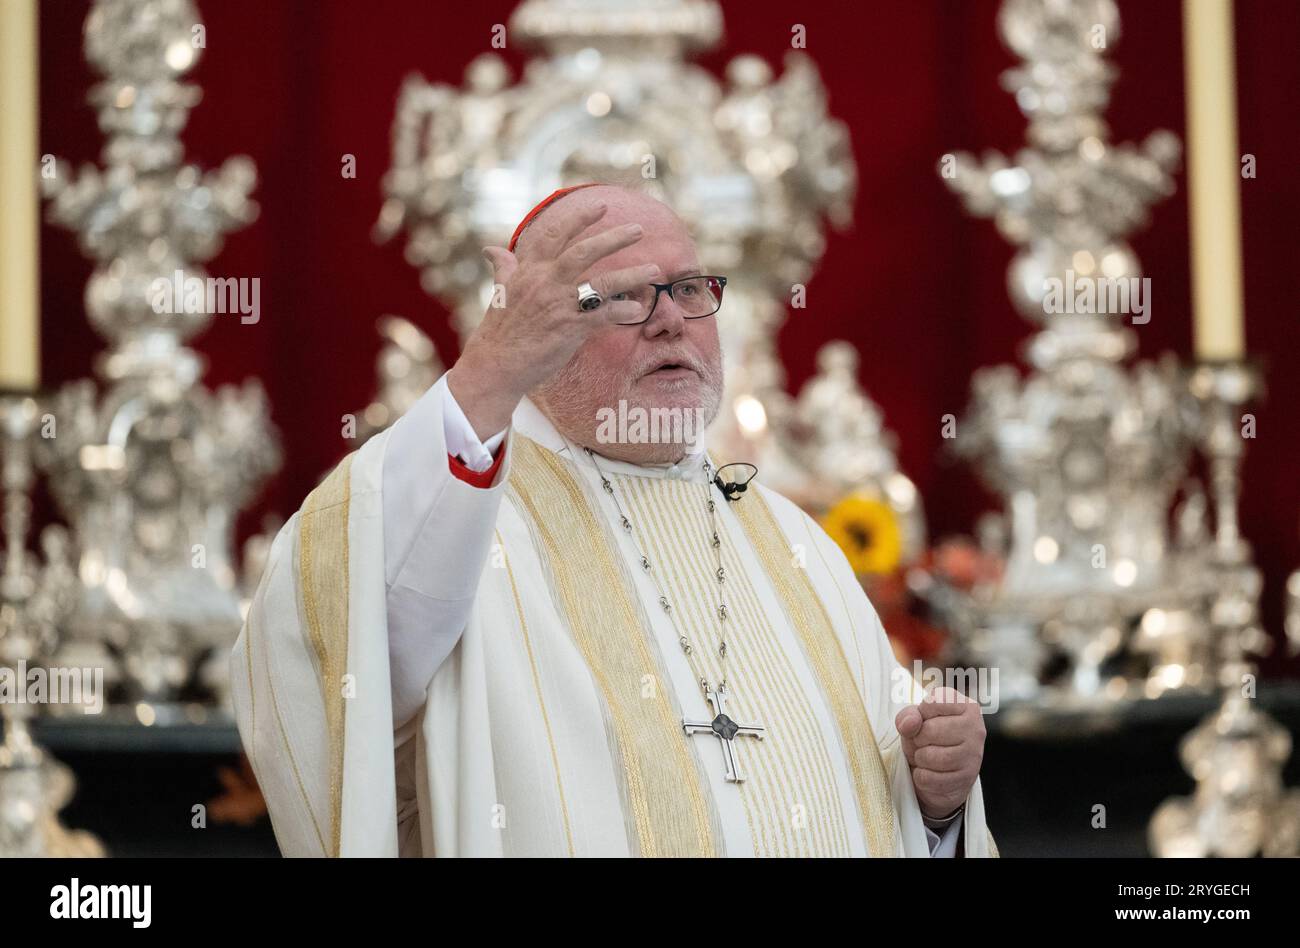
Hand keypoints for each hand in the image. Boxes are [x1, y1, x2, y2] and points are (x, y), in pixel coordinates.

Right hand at [446, 200, 660, 438]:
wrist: (495, 365)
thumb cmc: (498, 331)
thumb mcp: (500, 292)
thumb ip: (504, 268)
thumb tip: (491, 250)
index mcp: (529, 271)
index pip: (555, 235)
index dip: (579, 219)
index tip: (601, 205)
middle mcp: (545, 282)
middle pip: (584, 252)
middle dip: (614, 238)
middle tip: (639, 229)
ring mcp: (558, 305)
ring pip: (601, 283)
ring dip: (631, 275)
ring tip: (654, 270)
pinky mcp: (569, 328)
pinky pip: (602, 315)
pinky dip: (621, 311)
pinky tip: (637, 309)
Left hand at [895, 686, 984, 819]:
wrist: (940, 773)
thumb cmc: (929, 739)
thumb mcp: (915, 720)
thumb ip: (908, 715)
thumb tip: (910, 723)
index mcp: (967, 706)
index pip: (933, 702)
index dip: (921, 713)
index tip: (928, 720)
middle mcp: (975, 729)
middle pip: (931, 730)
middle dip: (919, 738)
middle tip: (925, 742)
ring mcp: (973, 755)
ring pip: (930, 756)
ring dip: (920, 758)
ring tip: (927, 756)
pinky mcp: (965, 779)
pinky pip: (928, 778)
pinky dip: (921, 776)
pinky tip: (931, 772)